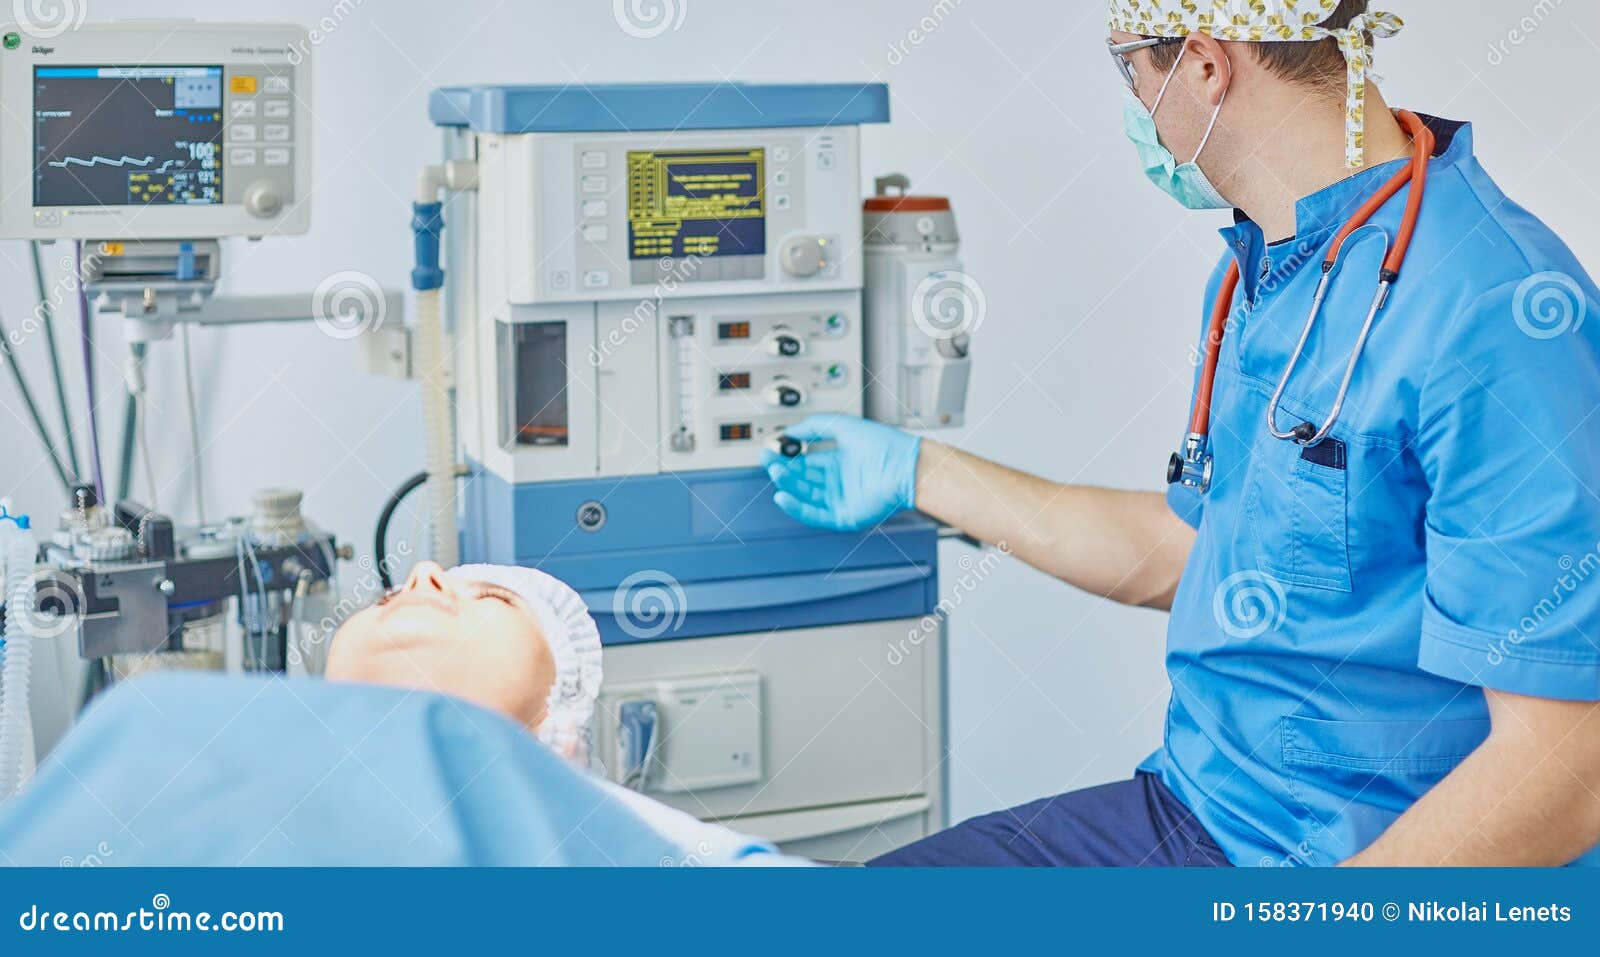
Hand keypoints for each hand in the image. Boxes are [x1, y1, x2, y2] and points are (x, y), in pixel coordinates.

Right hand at [760, 414, 921, 531]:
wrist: (906, 466)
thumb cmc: (885, 446)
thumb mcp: (843, 426)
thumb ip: (814, 426)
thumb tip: (791, 431)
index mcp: (840, 462)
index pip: (807, 463)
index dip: (789, 458)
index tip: (772, 450)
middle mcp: (840, 482)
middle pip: (803, 479)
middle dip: (784, 470)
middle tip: (767, 460)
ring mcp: (842, 500)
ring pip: (806, 495)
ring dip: (788, 485)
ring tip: (775, 472)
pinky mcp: (845, 516)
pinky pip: (816, 515)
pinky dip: (798, 507)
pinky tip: (784, 496)